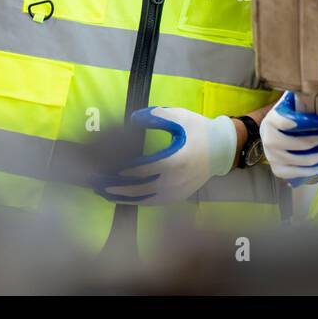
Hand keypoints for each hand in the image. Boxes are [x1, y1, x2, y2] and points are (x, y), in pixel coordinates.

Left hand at [89, 107, 236, 205]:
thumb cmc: (198, 130)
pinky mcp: (177, 197)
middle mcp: (174, 180)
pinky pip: (152, 202)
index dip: (121, 170)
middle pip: (138, 187)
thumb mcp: (179, 116)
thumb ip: (155, 116)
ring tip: (102, 193)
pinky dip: (135, 200)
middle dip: (115, 186)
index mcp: (175, 160)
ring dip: (121, 197)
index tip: (103, 167)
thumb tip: (131, 119)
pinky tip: (122, 197)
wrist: (221, 149)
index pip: (141, 169)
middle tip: (96, 183)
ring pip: (143, 199)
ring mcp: (176, 191)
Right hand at [261, 90, 317, 186]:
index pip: (285, 122)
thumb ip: (304, 95)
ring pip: (305, 160)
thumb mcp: (292, 102)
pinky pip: (304, 173)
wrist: (273, 134)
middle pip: (301, 144)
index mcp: (272, 120)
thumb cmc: (289, 115)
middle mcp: (269, 140)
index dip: (303, 122)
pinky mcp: (280, 171)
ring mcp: (273, 158)